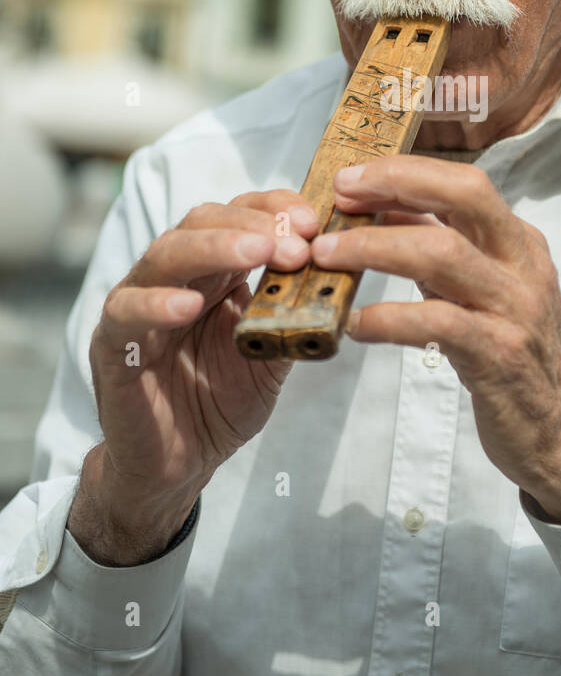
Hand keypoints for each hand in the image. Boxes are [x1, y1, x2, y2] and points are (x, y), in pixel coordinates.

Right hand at [79, 190, 318, 548]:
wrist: (179, 466)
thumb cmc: (220, 403)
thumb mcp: (270, 358)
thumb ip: (291, 319)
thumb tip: (334, 281)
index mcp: (216, 273)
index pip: (240, 216)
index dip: (275, 209)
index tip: (313, 221)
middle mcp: (175, 278)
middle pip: (202, 222)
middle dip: (252, 223)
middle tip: (295, 240)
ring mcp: (139, 305)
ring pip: (165, 254)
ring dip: (214, 246)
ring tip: (256, 251)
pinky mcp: (111, 344)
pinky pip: (125, 312)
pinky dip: (155, 303)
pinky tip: (189, 306)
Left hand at [312, 157, 560, 525]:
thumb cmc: (515, 356)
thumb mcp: (485, 290)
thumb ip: (444, 248)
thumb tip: (388, 207)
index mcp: (519, 242)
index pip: (463, 182)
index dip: (404, 172)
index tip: (351, 177)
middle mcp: (523, 265)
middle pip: (466, 194)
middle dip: (396, 183)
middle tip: (340, 193)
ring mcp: (516, 308)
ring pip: (443, 252)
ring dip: (375, 247)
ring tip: (327, 255)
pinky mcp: (500, 356)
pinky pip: (437, 323)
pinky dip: (388, 318)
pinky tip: (356, 324)